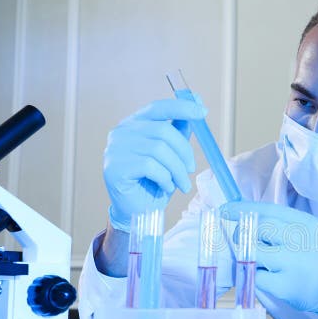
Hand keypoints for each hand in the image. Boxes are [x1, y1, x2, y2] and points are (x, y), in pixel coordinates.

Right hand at [103, 99, 205, 231]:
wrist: (138, 212)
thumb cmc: (154, 182)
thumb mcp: (171, 154)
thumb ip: (179, 131)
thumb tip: (196, 106)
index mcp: (134, 124)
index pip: (158, 108)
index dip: (181, 108)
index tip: (202, 111)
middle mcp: (121, 132)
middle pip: (163, 131)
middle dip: (184, 152)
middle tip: (191, 169)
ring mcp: (115, 149)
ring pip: (159, 150)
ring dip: (177, 170)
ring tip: (181, 184)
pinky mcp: (115, 167)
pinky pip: (150, 166)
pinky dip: (165, 178)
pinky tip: (165, 187)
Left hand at [222, 201, 317, 313]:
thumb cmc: (309, 256)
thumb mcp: (302, 232)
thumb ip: (276, 223)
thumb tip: (240, 216)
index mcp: (304, 223)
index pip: (268, 210)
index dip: (242, 209)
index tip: (224, 210)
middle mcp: (300, 240)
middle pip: (259, 228)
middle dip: (243, 234)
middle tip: (243, 243)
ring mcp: (293, 263)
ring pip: (253, 252)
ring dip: (248, 256)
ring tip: (260, 262)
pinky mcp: (284, 286)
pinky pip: (254, 275)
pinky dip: (252, 275)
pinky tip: (264, 276)